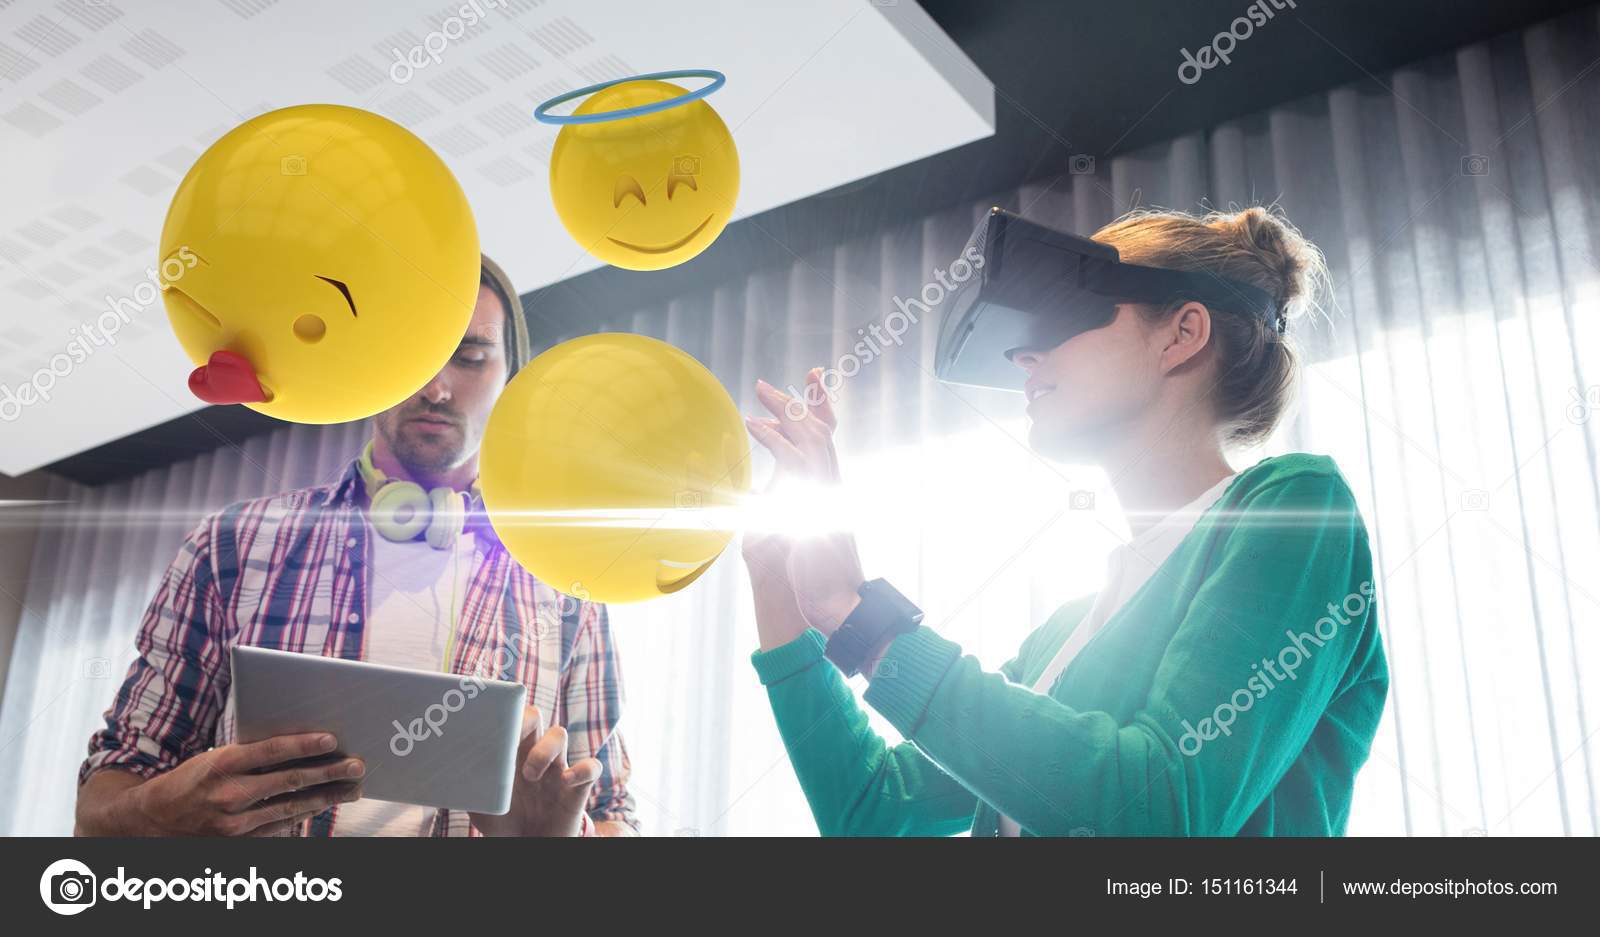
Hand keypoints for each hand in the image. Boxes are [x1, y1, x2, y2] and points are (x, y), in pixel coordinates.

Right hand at [122, 732, 363, 835]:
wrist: (152, 819)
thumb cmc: (190, 780)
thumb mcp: (214, 758)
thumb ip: (251, 753)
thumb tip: (297, 744)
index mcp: (221, 764)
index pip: (271, 751)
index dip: (304, 745)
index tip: (332, 739)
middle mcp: (228, 794)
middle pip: (289, 781)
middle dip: (328, 773)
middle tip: (357, 766)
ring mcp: (233, 823)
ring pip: (290, 808)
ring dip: (325, 797)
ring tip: (352, 788)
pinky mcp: (237, 842)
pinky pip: (279, 827)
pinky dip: (303, 815)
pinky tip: (323, 805)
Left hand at [470, 706, 599, 836]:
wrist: (524, 847)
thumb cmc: (504, 823)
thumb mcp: (482, 806)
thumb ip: (475, 786)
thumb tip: (458, 767)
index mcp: (510, 754)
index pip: (510, 718)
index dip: (506, 713)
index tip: (494, 722)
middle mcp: (534, 754)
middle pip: (535, 716)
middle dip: (525, 722)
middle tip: (512, 743)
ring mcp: (558, 769)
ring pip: (559, 734)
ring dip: (544, 750)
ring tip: (531, 775)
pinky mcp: (578, 787)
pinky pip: (591, 767)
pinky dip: (581, 770)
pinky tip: (566, 781)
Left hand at [746, 370, 866, 634]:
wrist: (836, 602)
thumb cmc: (818, 577)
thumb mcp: (802, 536)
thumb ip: (794, 513)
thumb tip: (782, 504)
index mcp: (830, 489)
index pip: (827, 440)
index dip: (820, 409)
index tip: (811, 382)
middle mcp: (831, 484)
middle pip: (820, 429)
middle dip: (799, 401)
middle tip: (770, 384)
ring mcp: (825, 491)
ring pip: (809, 435)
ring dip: (783, 410)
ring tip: (760, 392)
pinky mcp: (812, 501)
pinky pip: (793, 457)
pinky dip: (773, 436)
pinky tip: (753, 424)